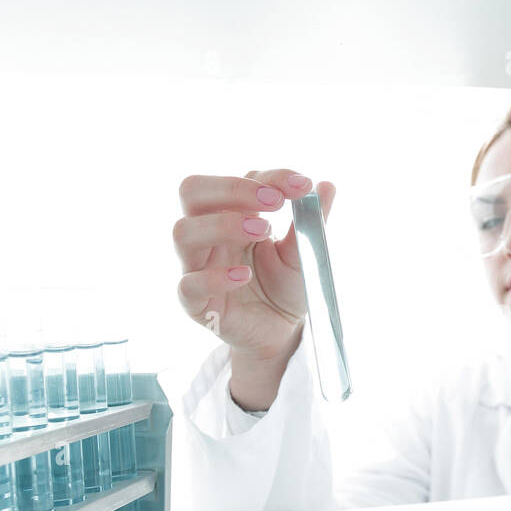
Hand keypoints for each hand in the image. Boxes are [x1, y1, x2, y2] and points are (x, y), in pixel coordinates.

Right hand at [174, 169, 335, 361]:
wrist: (282, 332)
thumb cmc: (285, 286)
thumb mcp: (303, 252)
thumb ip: (310, 222)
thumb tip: (327, 186)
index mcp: (231, 214)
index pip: (237, 180)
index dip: (270, 178)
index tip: (302, 185)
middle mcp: (208, 235)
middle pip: (192, 191)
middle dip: (233, 189)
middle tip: (275, 202)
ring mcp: (196, 266)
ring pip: (183, 232)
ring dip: (224, 224)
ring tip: (263, 231)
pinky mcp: (195, 302)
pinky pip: (188, 284)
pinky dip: (215, 277)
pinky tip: (244, 275)